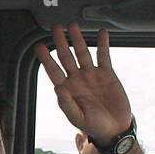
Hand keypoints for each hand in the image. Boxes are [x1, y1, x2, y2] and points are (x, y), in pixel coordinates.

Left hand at [34, 24, 131, 145]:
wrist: (115, 128)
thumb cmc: (94, 126)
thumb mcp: (78, 118)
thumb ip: (67, 104)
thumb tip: (58, 88)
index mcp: (67, 90)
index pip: (53, 71)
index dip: (46, 59)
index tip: (39, 46)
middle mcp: (77, 79)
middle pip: (66, 57)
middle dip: (60, 42)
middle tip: (55, 27)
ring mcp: (91, 75)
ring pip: (82, 53)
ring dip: (78, 39)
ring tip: (73, 25)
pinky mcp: (107, 74)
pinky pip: (104, 56)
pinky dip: (103, 44)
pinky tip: (101, 33)